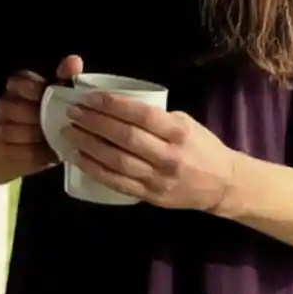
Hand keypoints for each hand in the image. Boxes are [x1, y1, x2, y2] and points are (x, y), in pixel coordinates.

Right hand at [0, 55, 84, 171]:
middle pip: (9, 108)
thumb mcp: (64, 91)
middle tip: (52, 120)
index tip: (44, 92)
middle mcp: (7, 105)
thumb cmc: (58, 108)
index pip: (16, 82)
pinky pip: (13, 152)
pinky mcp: (8, 149)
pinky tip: (49, 152)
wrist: (48, 136)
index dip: (29, 88)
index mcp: (19, 86)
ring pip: (8, 131)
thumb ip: (68, 76)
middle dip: (31, 115)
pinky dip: (32, 153)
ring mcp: (5, 127)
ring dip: (31, 135)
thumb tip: (74, 61)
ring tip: (52, 137)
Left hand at [63, 91, 236, 211]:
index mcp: (179, 132)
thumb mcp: (186, 123)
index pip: (142, 116)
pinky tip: (78, 158)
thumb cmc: (202, 147)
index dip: (114, 105)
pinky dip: (95, 170)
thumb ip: (157, 118)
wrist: (222, 184)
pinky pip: (117, 183)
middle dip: (95, 123)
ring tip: (70, 132)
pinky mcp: (150, 196)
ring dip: (89, 145)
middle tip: (73, 112)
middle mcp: (168, 156)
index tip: (90, 97)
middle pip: (126, 137)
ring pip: (117, 161)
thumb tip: (120, 106)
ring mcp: (158, 179)